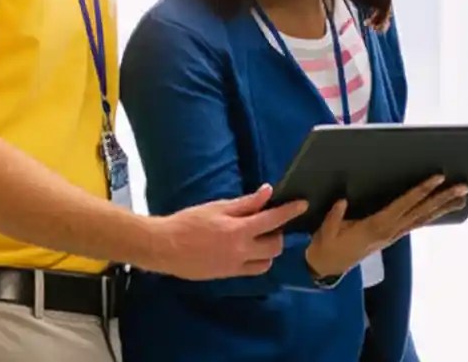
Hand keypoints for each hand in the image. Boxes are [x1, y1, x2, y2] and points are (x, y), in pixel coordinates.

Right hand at [146, 184, 307, 280]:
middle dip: (278, 233)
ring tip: (260, 238)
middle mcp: (241, 252)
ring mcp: (235, 267)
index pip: (273, 220)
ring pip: (266, 263)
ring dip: (269, 250)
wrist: (165, 247)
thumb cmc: (188, 222)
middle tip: (272, 223)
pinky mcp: (227, 276)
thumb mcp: (217, 207)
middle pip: (275, 246)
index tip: (303, 204)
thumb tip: (267, 192)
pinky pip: (251, 271)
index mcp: (238, 231)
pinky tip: (247, 249)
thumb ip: (245, 203)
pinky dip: (256, 260)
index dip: (290, 211)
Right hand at [305, 175, 467, 278]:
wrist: (327, 267)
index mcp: (376, 226)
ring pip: (423, 218)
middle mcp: (391, 231)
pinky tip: (443, 208)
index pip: (403, 204)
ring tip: (463, 196)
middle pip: (421, 211)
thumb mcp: (326, 231)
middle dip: (443, 198)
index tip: (437, 178)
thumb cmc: (327, 246)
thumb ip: (335, 217)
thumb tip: (342, 200)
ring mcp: (394, 235)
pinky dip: (432, 215)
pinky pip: (417, 223)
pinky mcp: (393, 236)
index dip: (421, 191)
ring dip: (443, 206)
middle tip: (463, 186)